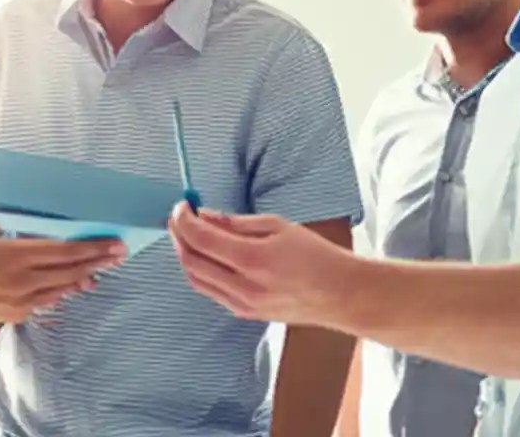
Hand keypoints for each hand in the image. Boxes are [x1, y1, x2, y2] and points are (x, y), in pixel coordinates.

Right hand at [0, 219, 125, 328]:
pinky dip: (62, 290)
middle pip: (71, 271)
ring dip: (84, 277)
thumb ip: (8, 223)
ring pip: (62, 288)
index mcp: (16, 255)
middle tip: (119, 254)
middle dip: (99, 262)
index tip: (114, 244)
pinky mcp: (14, 313)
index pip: (66, 251)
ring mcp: (20, 300)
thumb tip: (29, 217)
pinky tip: (73, 284)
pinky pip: (46, 300)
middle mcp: (23, 280)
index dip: (94, 248)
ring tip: (102, 269)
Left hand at [167, 204, 352, 324]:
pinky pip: (211, 292)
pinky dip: (201, 271)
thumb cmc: (316, 256)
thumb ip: (237, 222)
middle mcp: (243, 287)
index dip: (184, 220)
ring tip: (189, 234)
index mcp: (253, 260)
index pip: (201, 239)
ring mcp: (242, 305)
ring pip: (196, 279)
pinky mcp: (245, 314)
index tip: (181, 206)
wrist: (340, 294)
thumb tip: (205, 215)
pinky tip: (206, 256)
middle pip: (191, 261)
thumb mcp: (279, 226)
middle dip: (179, 236)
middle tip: (179, 217)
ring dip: (186, 255)